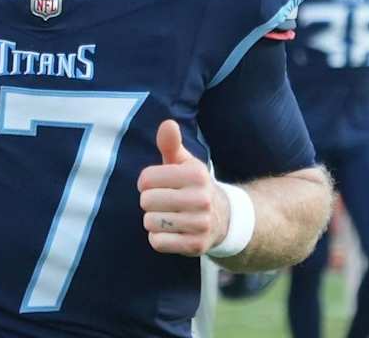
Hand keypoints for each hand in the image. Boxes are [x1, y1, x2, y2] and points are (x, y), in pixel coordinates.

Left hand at [137, 119, 229, 256]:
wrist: (223, 219)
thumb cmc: (193, 186)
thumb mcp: (184, 163)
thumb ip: (171, 143)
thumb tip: (167, 123)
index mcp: (196, 174)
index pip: (146, 179)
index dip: (146, 183)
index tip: (158, 185)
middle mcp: (202, 198)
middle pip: (146, 201)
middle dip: (150, 202)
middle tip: (165, 203)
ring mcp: (200, 223)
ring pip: (150, 222)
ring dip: (153, 220)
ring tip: (169, 216)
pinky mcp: (196, 245)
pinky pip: (157, 242)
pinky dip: (158, 238)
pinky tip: (172, 232)